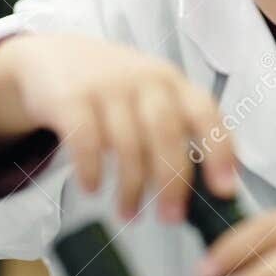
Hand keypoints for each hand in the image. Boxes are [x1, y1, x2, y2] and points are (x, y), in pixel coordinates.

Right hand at [0, 32, 237, 220]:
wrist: (52, 57)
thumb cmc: (113, 90)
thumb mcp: (149, 97)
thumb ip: (177, 130)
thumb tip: (209, 191)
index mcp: (172, 83)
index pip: (205, 113)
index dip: (219, 151)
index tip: (224, 190)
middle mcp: (143, 80)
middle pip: (166, 133)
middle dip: (171, 182)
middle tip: (170, 218)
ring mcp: (106, 86)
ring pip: (127, 144)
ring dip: (131, 188)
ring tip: (130, 215)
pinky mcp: (71, 97)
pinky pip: (86, 142)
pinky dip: (92, 171)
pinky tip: (93, 189)